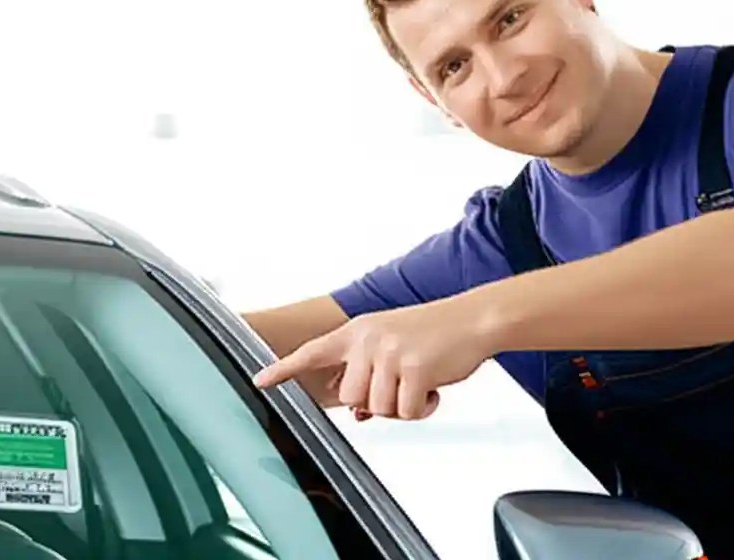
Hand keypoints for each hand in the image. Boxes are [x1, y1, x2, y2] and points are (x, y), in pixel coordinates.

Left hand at [252, 297, 495, 419]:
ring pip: (378, 409)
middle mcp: (368, 340)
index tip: (260, 381)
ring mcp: (390, 353)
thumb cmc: (433, 334)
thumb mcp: (392, 345)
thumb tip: (358, 414)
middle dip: (377, 401)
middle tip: (401, 384)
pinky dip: (423, 409)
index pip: (312, 352)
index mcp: (357, 332)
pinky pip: (407, 412)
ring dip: (403, 406)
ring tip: (420, 381)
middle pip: (351, 397)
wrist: (473, 319)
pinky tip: (434, 388)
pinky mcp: (414, 369)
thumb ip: (369, 373)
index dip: (284, 370)